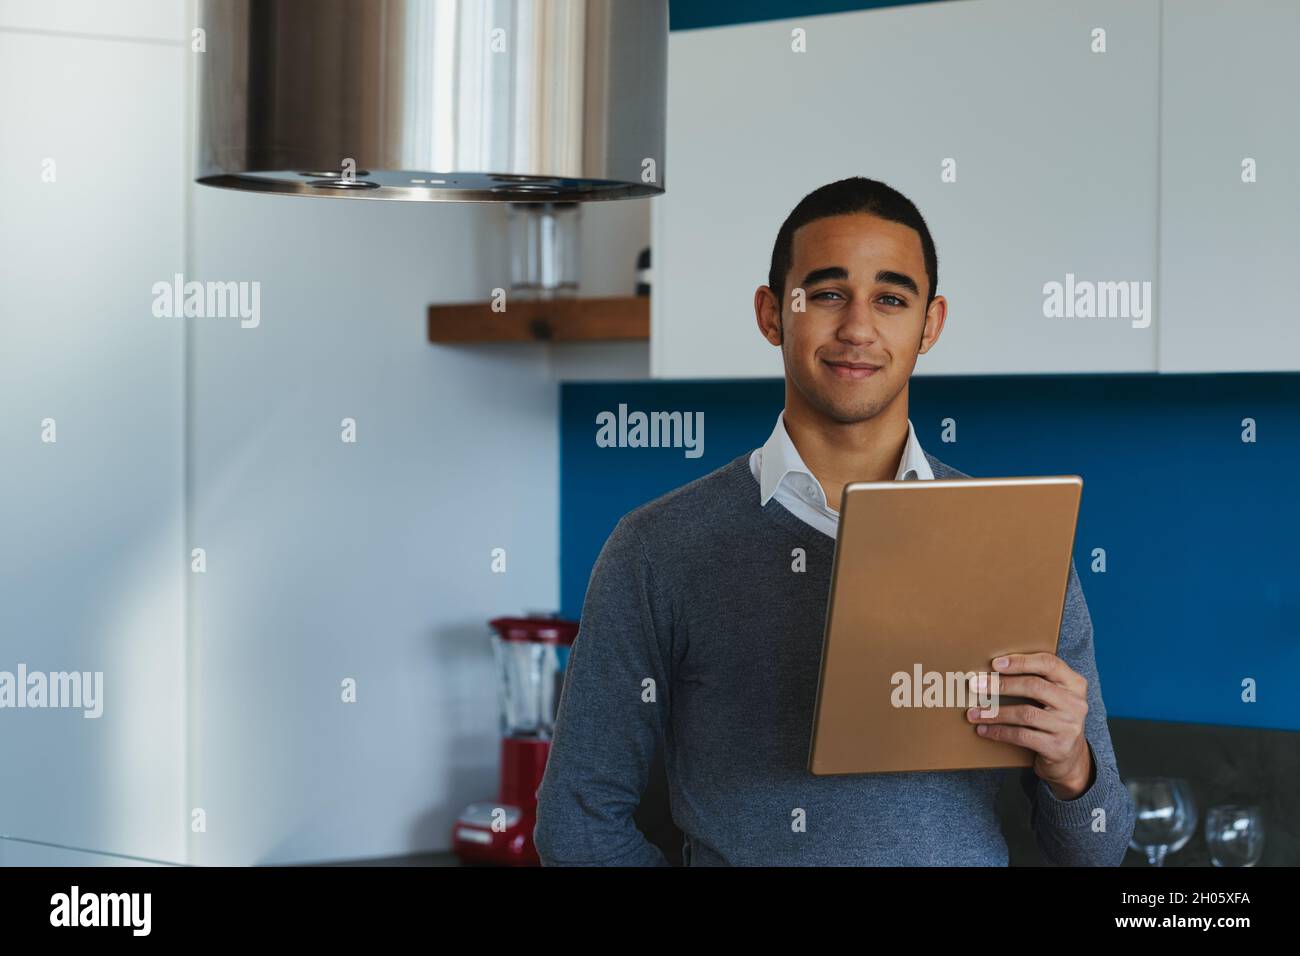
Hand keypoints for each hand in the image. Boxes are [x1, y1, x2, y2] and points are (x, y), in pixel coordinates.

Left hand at [966, 653, 1092, 799]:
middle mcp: (1076, 704)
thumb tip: (991, 671)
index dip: (1021, 661)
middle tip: (976, 685)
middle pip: (1034, 686)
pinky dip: (999, 732)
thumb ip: (1036, 680)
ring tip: (974, 712)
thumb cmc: (1053, 718)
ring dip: (995, 712)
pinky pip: (1022, 736)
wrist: (1070, 758)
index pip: (1049, 664)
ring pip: (1025, 713)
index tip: (995, 664)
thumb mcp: (1054, 696)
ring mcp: (1068, 727)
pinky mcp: (1058, 747)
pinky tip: (983, 730)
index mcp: (1075, 684)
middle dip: (1001, 685)